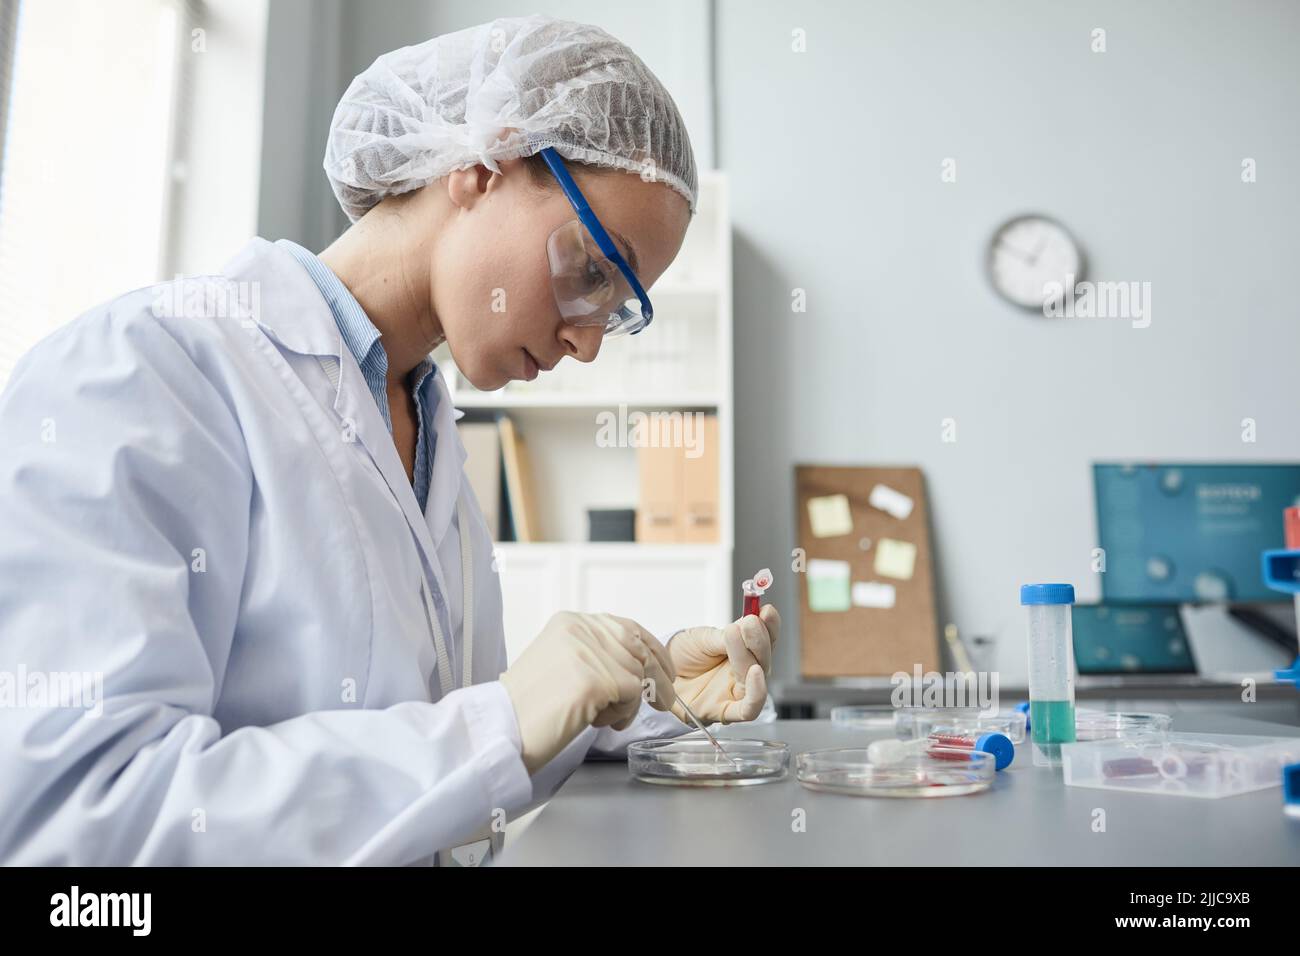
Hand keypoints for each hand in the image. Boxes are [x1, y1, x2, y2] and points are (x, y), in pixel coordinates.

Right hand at [499, 611, 676, 773]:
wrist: (503, 731)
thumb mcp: (561, 664)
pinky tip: (596, 721)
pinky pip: (632, 696)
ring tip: (603, 717)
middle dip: (656, 679)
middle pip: (639, 650)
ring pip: (638, 675)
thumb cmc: (528, 707)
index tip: (665, 671)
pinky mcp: (594, 679)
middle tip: (663, 703)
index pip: (627, 628)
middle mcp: (581, 629)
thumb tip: (638, 668)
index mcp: (571, 621)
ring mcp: (588, 652)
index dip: (652, 651)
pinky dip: (622, 714)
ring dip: (630, 703)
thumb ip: (595, 655)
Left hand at [667, 604, 779, 725]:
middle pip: (764, 658)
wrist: (657, 675)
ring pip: (758, 677)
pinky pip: (749, 708)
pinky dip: (757, 691)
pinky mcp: (725, 711)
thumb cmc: (681, 658)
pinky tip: (754, 671)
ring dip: (754, 654)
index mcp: (742, 652)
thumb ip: (727, 636)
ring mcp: (736, 692)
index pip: (765, 639)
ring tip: (740, 633)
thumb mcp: (704, 639)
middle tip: (750, 621)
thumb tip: (751, 622)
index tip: (766, 610)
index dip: (770, 626)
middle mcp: (743, 673)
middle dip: (760, 637)